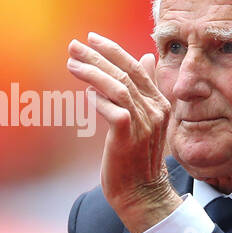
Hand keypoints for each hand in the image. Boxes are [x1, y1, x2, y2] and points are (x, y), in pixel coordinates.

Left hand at [66, 31, 181, 232]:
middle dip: (98, 56)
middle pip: (125, 73)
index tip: (92, 39)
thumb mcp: (147, 119)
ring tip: (71, 63)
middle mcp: (155, 111)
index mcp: (160, 103)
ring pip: (118, 88)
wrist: (142, 194)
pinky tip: (86, 94)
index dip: (113, 51)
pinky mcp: (128, 138)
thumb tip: (147, 57)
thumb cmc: (138, 157)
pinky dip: (99, 100)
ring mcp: (143, 125)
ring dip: (92, 73)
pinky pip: (113, 111)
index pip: (136, 67)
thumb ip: (146, 89)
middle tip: (74, 45)